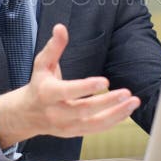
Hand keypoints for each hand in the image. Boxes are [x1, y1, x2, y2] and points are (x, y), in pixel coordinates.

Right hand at [0, 24, 139, 147]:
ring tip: (133, 103)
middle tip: (126, 93)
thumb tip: (60, 27)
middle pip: (84, 110)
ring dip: (116, 114)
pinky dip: (113, 121)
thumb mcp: (42, 64)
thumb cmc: (38, 85)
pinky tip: (126, 111)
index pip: (68, 91)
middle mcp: (56, 112)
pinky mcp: (74, 133)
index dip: (86, 87)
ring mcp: (66, 126)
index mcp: (47, 93)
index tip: (105, 81)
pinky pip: (96, 129)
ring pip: (94, 124)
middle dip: (107, 102)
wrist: (27, 114)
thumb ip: (54, 46)